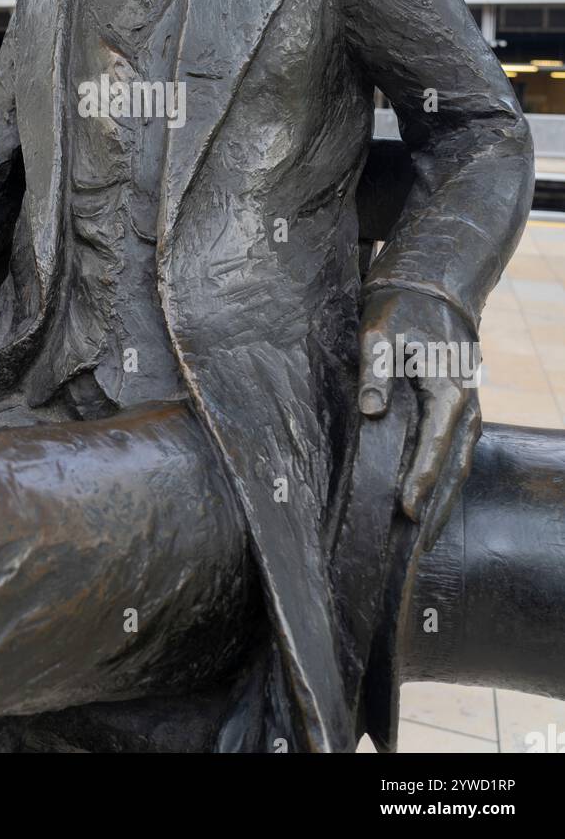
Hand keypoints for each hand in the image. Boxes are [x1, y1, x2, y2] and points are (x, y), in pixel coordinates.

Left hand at [358, 288, 481, 547]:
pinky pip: (456, 456)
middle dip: (435, 508)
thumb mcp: (378, 331)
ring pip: (459, 467)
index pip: (435, 444)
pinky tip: (427, 507)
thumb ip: (374, 370)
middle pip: (454, 467)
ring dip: (443, 503)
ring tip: (419, 543)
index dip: (421, 479)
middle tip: (414, 550)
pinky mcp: (459, 412)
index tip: (405, 509)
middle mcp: (465, 407)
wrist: (432, 289)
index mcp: (447, 389)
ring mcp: (467, 411)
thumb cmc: (401, 309)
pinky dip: (445, 484)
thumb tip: (371, 411)